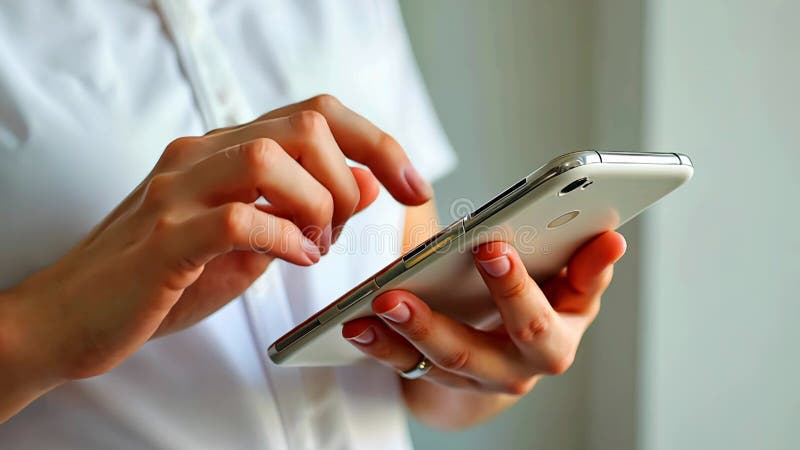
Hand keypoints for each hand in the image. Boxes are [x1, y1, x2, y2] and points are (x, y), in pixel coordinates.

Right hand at [0, 95, 431, 420]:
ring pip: (268, 156)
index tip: (414, 187)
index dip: (378, 143)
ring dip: (315, 204)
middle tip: (340, 227)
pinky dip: (284, 237)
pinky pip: (237, 217)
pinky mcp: (161, 239)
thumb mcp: (249, 239)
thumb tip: (368, 182)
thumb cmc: (166, 278)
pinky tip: (293, 259)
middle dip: (348, 176)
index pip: (316, 113)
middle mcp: (201, 156)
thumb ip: (302, 208)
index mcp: (225, 150)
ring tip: (313, 244)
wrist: (72, 316)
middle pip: (303, 122)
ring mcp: (177, 192)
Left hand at [342, 231, 625, 394]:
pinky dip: (380, 344)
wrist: (514, 351)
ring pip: (436, 361)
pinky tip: (355, 322)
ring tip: (378, 300)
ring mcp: (475, 378)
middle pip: (479, 353)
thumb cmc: (545, 301)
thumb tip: (611, 238)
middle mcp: (516, 369)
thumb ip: (586, 265)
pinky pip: (406, 366)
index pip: (540, 321)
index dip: (518, 290)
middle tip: (407, 287)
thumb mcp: (571, 286)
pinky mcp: (439, 377)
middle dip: (440, 323)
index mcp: (554, 340)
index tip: (493, 248)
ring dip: (404, 332)